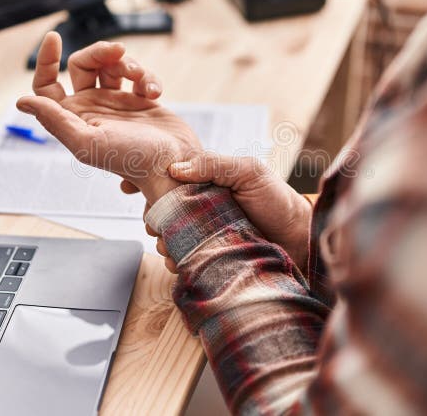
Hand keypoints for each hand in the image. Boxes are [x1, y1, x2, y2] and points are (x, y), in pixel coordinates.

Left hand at [17, 32, 201, 202]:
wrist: (174, 165)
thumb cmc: (133, 159)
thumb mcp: (88, 142)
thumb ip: (54, 121)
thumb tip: (22, 102)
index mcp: (74, 119)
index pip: (47, 86)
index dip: (46, 62)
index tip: (53, 38)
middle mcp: (92, 109)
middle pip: (83, 65)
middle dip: (99, 53)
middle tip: (118, 52)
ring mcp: (116, 103)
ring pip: (112, 66)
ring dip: (127, 64)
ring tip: (140, 77)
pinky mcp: (140, 101)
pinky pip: (138, 76)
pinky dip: (148, 78)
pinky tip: (154, 92)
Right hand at [123, 154, 311, 272]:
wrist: (300, 240)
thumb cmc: (277, 201)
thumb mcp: (249, 172)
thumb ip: (214, 165)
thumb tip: (176, 168)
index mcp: (206, 183)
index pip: (166, 179)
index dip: (144, 181)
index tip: (126, 186)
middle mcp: (199, 208)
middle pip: (161, 209)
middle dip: (152, 215)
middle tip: (154, 220)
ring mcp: (202, 233)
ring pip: (167, 236)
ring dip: (161, 239)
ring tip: (168, 242)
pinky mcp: (206, 256)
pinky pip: (181, 259)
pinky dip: (174, 261)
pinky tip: (177, 260)